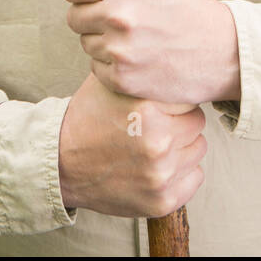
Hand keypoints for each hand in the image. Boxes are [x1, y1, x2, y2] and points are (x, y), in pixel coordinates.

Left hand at [57, 0, 239, 105]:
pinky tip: (137, 58)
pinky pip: (95, 67)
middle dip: (91, 17)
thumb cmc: (187, 9)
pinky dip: (111, 65)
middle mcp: (120, 14)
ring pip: (85, 43)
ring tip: (136, 39)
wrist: (222, 52)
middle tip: (120, 20)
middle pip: (73, 16)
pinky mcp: (122, 78)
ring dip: (103, 42)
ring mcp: (120, 49)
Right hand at [57, 70, 206, 218]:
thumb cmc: (89, 117)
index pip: (188, 96)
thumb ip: (146, 72)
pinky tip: (159, 165)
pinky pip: (195, 177)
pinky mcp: (161, 201)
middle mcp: (157, 142)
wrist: (62, 162)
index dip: (172, 98)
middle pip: (196, 122)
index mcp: (147, 109)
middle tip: (158, 125)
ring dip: (182, 146)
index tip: (162, 103)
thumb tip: (179, 59)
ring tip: (156, 145)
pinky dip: (182, 172)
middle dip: (179, 121)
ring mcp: (160, 175)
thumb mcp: (113, 83)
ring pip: (198, 148)